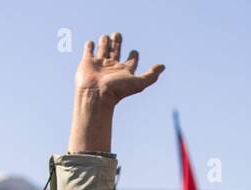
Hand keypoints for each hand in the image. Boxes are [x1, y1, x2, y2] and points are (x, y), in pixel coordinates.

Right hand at [68, 33, 163, 152]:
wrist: (96, 95)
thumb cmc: (117, 91)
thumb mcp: (138, 83)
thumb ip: (150, 75)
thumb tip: (163, 66)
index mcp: (124, 71)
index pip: (130, 61)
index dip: (133, 56)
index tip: (134, 52)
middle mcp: (112, 67)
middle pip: (116, 51)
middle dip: (117, 42)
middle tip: (118, 35)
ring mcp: (100, 64)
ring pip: (103, 49)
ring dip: (105, 42)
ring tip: (106, 37)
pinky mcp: (87, 62)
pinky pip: (89, 51)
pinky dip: (90, 46)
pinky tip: (92, 43)